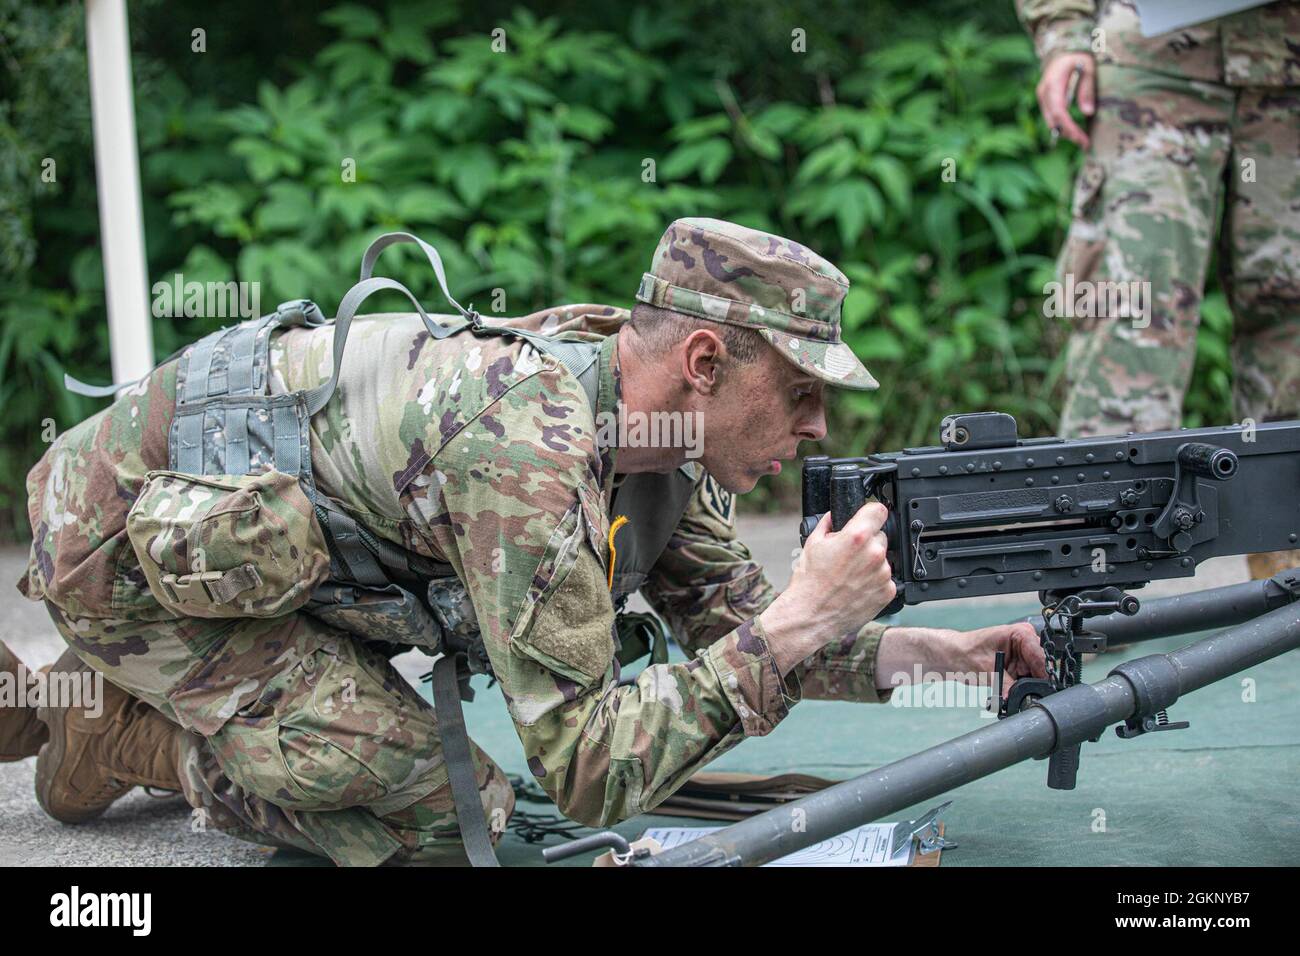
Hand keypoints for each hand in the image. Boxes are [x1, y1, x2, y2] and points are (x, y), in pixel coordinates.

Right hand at [762, 505, 894, 673]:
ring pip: (883, 559)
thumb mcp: (812, 544)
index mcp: (856, 537)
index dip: (872, 513)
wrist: (810, 615)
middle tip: (850, 555)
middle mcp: (873, 553)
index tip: (868, 518)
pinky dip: (874, 581)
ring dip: (871, 563)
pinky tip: (857, 587)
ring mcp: (883, 574)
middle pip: (881, 536)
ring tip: (851, 575)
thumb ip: (828, 524)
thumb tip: (834, 516)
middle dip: (867, 542)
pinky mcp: (887, 592)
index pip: (879, 511)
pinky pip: (885, 579)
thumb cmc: (809, 582)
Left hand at [874, 622, 1045, 692]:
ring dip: (1024, 688)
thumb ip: (1007, 685)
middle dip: (1032, 684)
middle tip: (1022, 695)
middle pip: (1040, 669)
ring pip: (1034, 678)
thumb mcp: (986, 671)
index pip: (1041, 657)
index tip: (1040, 691)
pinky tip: (1007, 691)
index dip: (1041, 676)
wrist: (949, 656)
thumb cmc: (962, 653)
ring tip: (1009, 692)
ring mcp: (1021, 655)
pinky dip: (1017, 689)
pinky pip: (1025, 682)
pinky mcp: (1017, 666)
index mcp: (1020, 634)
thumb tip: (1017, 699)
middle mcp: (1024, 642)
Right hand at [1036, 52, 1094, 147]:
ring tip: (1081, 138)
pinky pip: (1050, 116)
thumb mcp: (1089, 68)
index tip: (1082, 138)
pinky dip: (1061, 124)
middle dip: (1069, 133)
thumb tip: (1088, 113)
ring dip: (1065, 131)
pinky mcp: (1045, 98)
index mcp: (1053, 85)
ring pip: (1050, 120)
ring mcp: (1042, 96)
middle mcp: (1044, 92)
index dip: (1070, 128)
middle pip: (1053, 120)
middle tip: (1085, 143)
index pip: (1059, 113)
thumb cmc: (1078, 55)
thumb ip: (1087, 89)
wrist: (1064, 47)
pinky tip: (1073, 129)